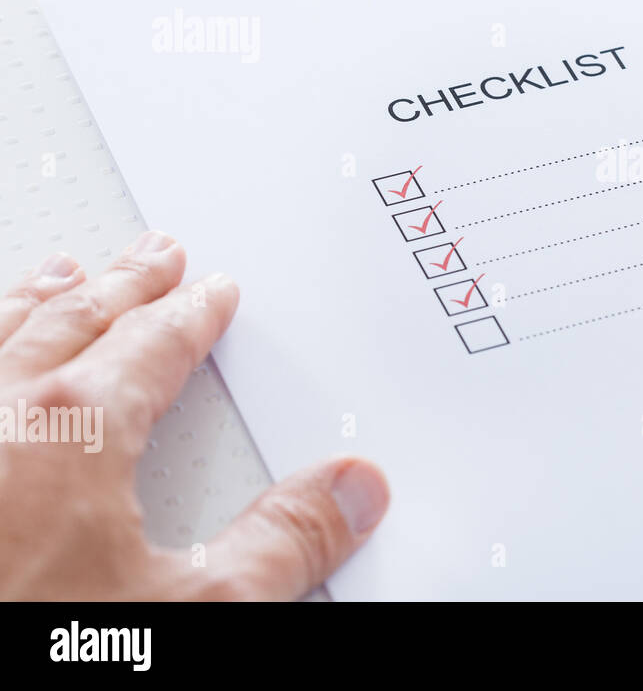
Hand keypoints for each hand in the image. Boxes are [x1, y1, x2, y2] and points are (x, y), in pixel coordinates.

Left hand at [0, 231, 388, 598]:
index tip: (211, 291)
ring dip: (36, 300)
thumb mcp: (188, 613)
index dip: (191, 316)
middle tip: (153, 255)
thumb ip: (281, 543)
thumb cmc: (33, 643)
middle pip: (71, 323)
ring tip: (61, 274)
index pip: (151, 349)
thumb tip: (354, 489)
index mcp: (71, 431)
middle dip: (122, 286)